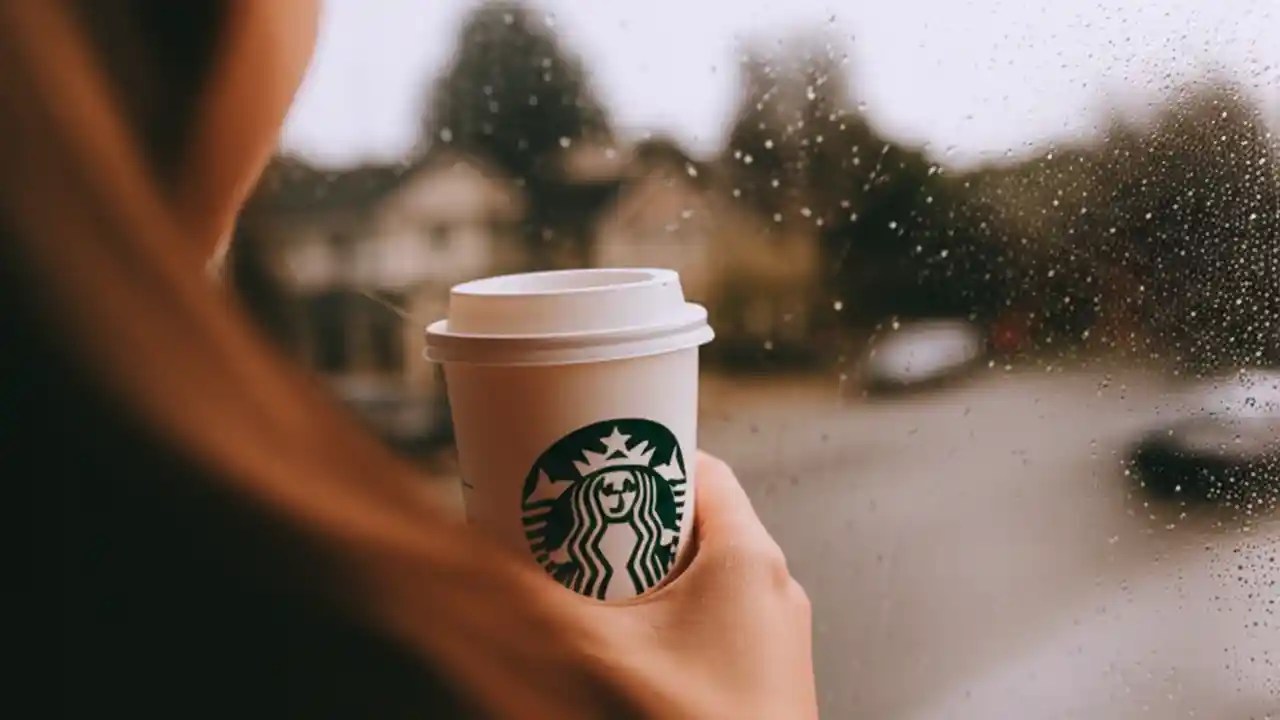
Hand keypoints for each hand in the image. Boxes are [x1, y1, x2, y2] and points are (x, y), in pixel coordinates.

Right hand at [569, 452, 816, 718]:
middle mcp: (775, 583)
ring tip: (603, 580)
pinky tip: (637, 635)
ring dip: (658, 566)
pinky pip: (722, 611)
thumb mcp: (606, 657)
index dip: (650, 459)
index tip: (603, 464)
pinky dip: (678, 608)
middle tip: (587, 525)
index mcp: (748, 557)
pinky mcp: (769, 664)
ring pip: (712, 568)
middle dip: (641, 518)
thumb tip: (493, 574)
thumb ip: (546, 609)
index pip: (704, 469)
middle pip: (703, 518)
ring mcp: (776, 626)